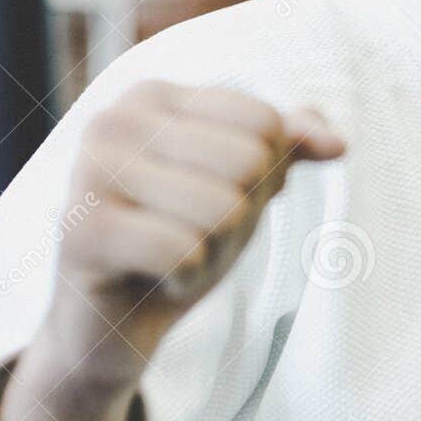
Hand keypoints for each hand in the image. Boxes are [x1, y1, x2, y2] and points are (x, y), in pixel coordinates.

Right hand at [44, 80, 345, 384]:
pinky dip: (185, 279)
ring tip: (170, 257)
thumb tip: (338, 143)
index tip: (209, 199)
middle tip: (190, 235)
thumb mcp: (243, 189)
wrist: (112, 324)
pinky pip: (185, 252)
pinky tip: (152, 279)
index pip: (265, 123)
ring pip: (223, 209)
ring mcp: (91, 171)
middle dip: (238, 218)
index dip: (260, 179)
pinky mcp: (83, 231)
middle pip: (249, 163)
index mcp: (154, 96)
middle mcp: (116, 119)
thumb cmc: (178, 241)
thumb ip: (288, 149)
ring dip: (213, 251)